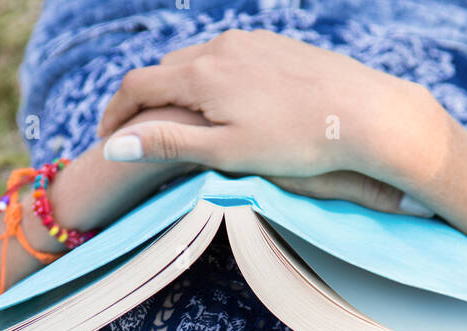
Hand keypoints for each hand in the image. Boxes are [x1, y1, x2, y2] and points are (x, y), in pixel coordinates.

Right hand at [97, 29, 442, 188]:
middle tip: (135, 132)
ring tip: (174, 120)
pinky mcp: (274, 45)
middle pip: (163, 70)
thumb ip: (169, 145)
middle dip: (143, 101)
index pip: (137, 87)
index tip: (105, 140)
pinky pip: (228, 57)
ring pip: (196, 60)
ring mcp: (249, 42)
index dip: (115, 115)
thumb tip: (116, 147)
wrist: (361, 113)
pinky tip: (222, 103)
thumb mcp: (225, 153)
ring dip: (177, 88)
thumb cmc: (295, 143)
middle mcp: (220, 47)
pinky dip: (210, 79)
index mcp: (202, 75)